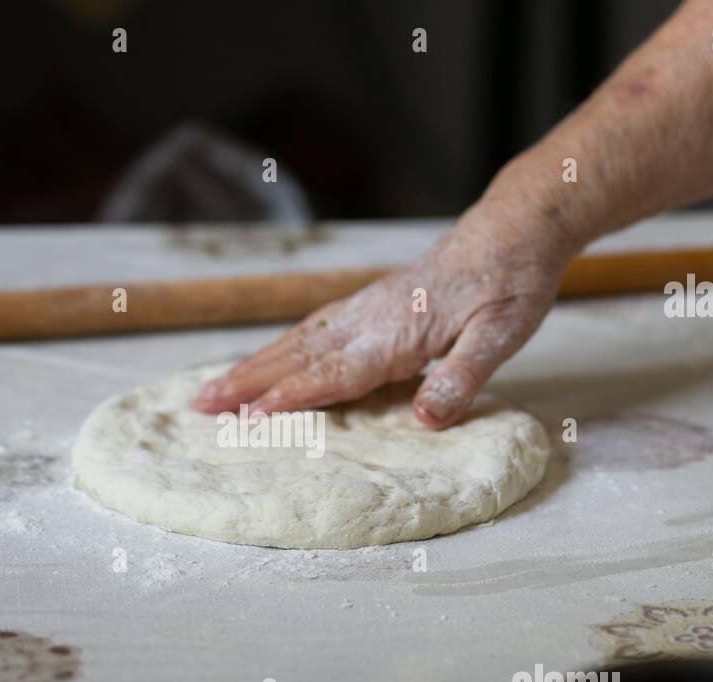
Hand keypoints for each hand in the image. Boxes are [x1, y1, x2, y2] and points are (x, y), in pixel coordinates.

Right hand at [190, 202, 571, 428]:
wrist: (513, 230)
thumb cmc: (510, 283)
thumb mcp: (501, 335)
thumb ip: (461, 378)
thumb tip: (426, 420)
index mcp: (396, 333)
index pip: (334, 373)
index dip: (290, 397)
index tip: (249, 417)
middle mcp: (369, 319)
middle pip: (296, 357)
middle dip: (246, 383)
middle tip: (199, 406)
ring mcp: (365, 310)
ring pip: (296, 342)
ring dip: (251, 367)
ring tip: (212, 389)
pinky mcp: (369, 305)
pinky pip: (312, 331)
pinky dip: (279, 350)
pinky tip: (267, 360)